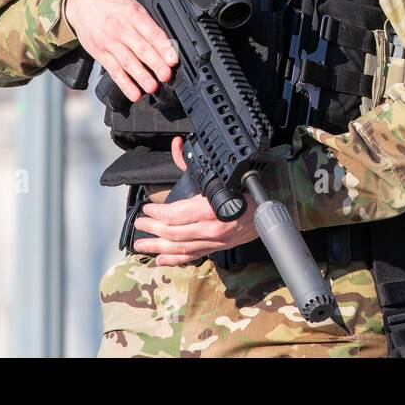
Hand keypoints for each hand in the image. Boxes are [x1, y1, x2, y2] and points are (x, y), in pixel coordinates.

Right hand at [64, 0, 177, 101]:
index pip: (151, 32)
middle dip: (156, 64)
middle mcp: (120, 29)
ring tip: (152, 87)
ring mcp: (109, 42)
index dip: (164, 47)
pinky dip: (124, 84)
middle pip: (141, 49)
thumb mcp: (130, 3)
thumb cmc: (109, 1)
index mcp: (132, 14)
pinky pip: (114, 70)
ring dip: (141, 76)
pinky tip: (134, 93)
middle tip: (166, 75)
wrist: (80, 0)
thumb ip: (146, 21)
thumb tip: (166, 42)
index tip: (173, 59)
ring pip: (128, 62)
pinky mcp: (100, 53)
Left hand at [133, 137, 259, 265]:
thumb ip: (191, 161)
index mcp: (209, 210)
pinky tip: (160, 259)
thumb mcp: (217, 174)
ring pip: (178, 248)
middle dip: (152, 228)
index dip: (157, 212)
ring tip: (141, 244)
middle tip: (140, 223)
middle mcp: (210, 229)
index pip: (175, 216)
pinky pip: (191, 257)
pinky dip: (174, 260)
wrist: (265, 212)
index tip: (148, 207)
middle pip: (173, 233)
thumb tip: (177, 145)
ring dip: (156, 247)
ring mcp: (212, 242)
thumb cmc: (243, 192)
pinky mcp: (215, 249)